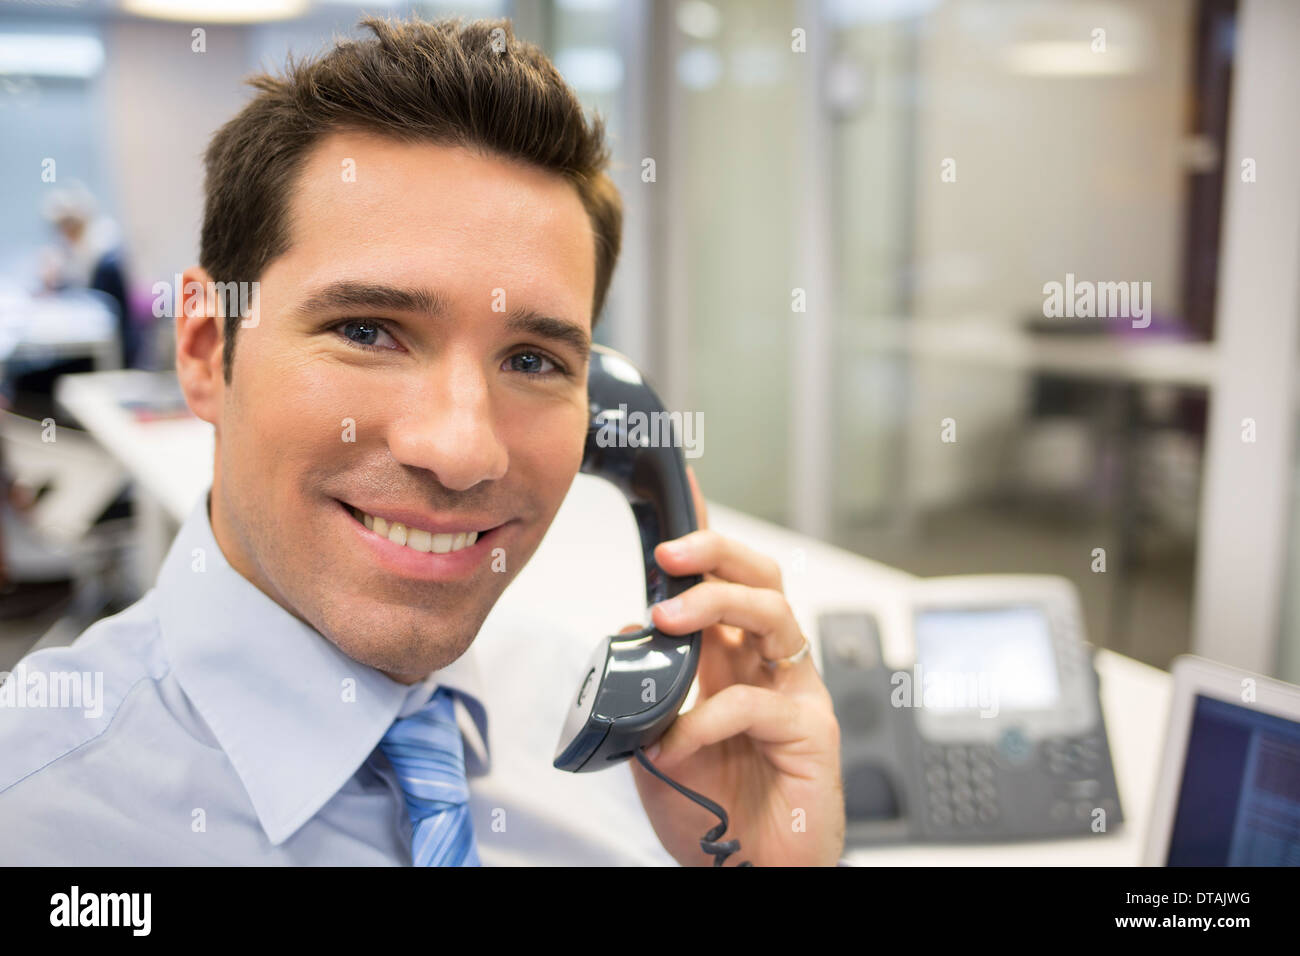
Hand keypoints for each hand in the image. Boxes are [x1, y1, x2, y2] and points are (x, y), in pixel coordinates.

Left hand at [628, 466, 844, 865]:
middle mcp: (769, 667)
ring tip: (667, 619)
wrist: (747, 874)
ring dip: (717, 605)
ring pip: (774, 615)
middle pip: (761, 578)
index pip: (724, 584)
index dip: (707, 537)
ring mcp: (795, 695)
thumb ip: (646, 689)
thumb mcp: (658, 741)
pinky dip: (707, 716)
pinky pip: (757, 704)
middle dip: (716, 552)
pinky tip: (677, 740)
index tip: (683, 491)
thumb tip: (628, 631)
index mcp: (734, 661)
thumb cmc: (715, 810)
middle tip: (670, 554)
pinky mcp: (810, 734)